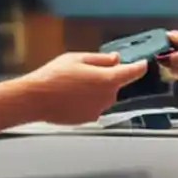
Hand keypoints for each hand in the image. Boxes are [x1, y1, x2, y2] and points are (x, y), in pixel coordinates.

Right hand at [24, 52, 148, 124]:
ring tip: (72, 84)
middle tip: (84, 71)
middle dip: (105, 77)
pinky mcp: (88, 119)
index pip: (132, 72)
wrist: (35, 99)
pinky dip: (86, 100)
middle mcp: (107, 97)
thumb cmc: (53, 77)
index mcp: (107, 80)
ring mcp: (98, 110)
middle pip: (115, 84)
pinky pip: (93, 106)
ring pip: (103, 96)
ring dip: (95, 89)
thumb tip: (115, 59)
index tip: (142, 64)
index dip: (139, 66)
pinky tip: (70, 95)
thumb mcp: (78, 58)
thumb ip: (101, 59)